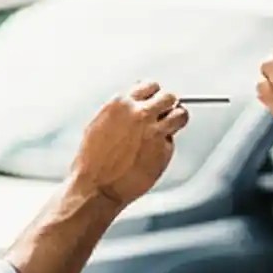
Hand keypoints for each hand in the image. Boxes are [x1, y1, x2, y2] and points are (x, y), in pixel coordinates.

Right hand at [70, 80, 189, 204]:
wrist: (96, 186)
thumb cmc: (93, 160)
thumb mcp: (100, 124)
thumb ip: (121, 112)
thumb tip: (135, 106)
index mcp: (121, 104)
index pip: (149, 86)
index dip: (153, 95)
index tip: (154, 101)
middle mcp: (140, 113)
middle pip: (168, 97)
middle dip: (167, 105)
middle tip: (163, 115)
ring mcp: (154, 131)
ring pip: (180, 114)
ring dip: (176, 119)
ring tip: (168, 129)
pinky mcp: (164, 149)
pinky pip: (172, 140)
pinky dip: (166, 144)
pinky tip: (153, 153)